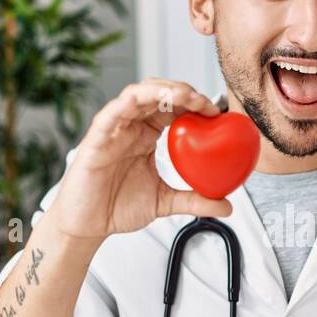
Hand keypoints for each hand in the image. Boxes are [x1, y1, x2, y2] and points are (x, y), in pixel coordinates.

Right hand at [47, 79, 233, 243]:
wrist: (89, 226)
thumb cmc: (118, 207)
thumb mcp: (165, 202)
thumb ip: (195, 200)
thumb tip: (227, 206)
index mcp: (147, 135)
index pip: (173, 107)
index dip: (195, 104)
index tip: (217, 114)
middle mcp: (131, 126)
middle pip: (158, 94)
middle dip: (182, 91)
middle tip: (204, 102)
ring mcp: (114, 129)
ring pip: (136, 95)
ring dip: (160, 90)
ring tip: (183, 95)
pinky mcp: (96, 138)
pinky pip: (110, 114)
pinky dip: (125, 103)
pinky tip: (140, 99)